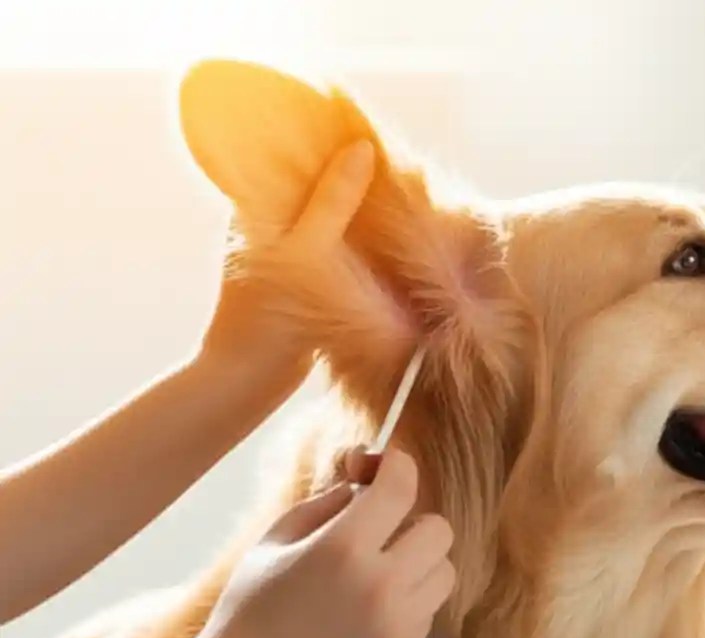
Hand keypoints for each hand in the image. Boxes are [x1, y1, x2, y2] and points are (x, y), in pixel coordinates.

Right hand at [114, 447, 454, 637]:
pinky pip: (430, 610)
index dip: (398, 464)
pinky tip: (374, 607)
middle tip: (380, 530)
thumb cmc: (249, 614)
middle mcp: (380, 586)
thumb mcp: (275, 542)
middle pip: (438, 528)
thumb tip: (364, 476)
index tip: (389, 464)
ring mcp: (398, 626)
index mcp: (343, 549)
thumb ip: (327, 503)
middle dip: (411, 519)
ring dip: (419, 561)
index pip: (401, 486)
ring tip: (381, 570)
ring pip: (445, 570)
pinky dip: (411, 599)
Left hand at [199, 140, 374, 385]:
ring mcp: (287, 257)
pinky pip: (339, 252)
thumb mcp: (306, 250)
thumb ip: (333, 200)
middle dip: (351, 177)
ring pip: (330, 222)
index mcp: (254, 209)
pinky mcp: (305, 285)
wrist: (247, 383)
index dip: (325, 143)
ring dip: (361, 213)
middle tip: (395, 161)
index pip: (291, 160)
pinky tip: (391, 240)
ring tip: (400, 194)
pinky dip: (362, 245)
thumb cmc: (268, 315)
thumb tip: (362, 148)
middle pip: (315, 189)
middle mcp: (267, 227)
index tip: (364, 129)